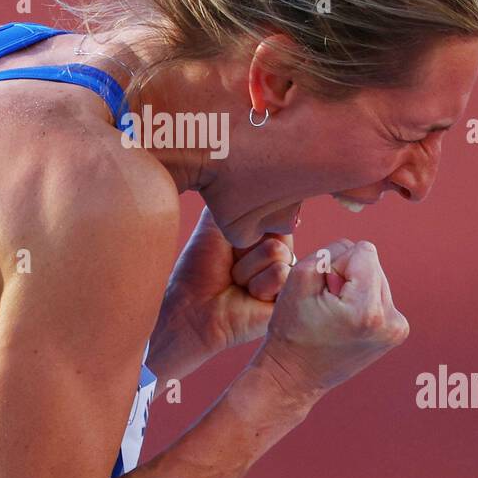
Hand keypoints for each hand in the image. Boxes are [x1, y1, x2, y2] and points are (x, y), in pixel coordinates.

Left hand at [149, 208, 295, 378]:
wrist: (188, 310)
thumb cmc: (198, 268)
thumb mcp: (215, 223)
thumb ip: (235, 198)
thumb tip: (246, 166)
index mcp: (266, 236)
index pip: (275, 213)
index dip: (248, 225)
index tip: (230, 244)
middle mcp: (281, 256)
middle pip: (278, 230)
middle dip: (246, 249)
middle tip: (231, 266)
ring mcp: (287, 279)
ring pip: (278, 251)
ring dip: (247, 269)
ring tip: (236, 283)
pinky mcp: (288, 301)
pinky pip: (283, 273)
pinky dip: (258, 284)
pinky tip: (247, 296)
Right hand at [251, 238, 408, 403]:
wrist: (296, 376)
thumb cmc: (292, 329)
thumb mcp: (299, 277)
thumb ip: (329, 252)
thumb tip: (356, 251)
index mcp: (367, 309)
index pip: (363, 251)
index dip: (336, 264)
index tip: (324, 292)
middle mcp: (391, 320)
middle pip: (372, 263)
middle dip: (347, 276)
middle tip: (326, 307)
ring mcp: (397, 329)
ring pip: (376, 277)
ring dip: (354, 288)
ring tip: (334, 316)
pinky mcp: (397, 332)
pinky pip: (379, 294)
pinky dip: (361, 301)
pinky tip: (345, 321)